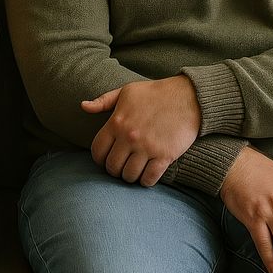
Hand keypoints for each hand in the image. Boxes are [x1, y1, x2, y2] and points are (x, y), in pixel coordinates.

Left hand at [82, 76, 200, 185]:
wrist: (189, 97)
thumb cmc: (155, 93)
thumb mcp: (126, 91)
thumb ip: (103, 101)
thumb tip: (83, 106)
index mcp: (116, 123)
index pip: (97, 151)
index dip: (99, 159)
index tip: (106, 160)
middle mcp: (129, 137)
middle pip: (112, 167)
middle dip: (114, 170)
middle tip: (121, 167)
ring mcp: (147, 147)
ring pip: (129, 175)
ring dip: (130, 177)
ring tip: (134, 171)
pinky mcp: (165, 155)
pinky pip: (149, 178)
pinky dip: (146, 181)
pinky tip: (147, 175)